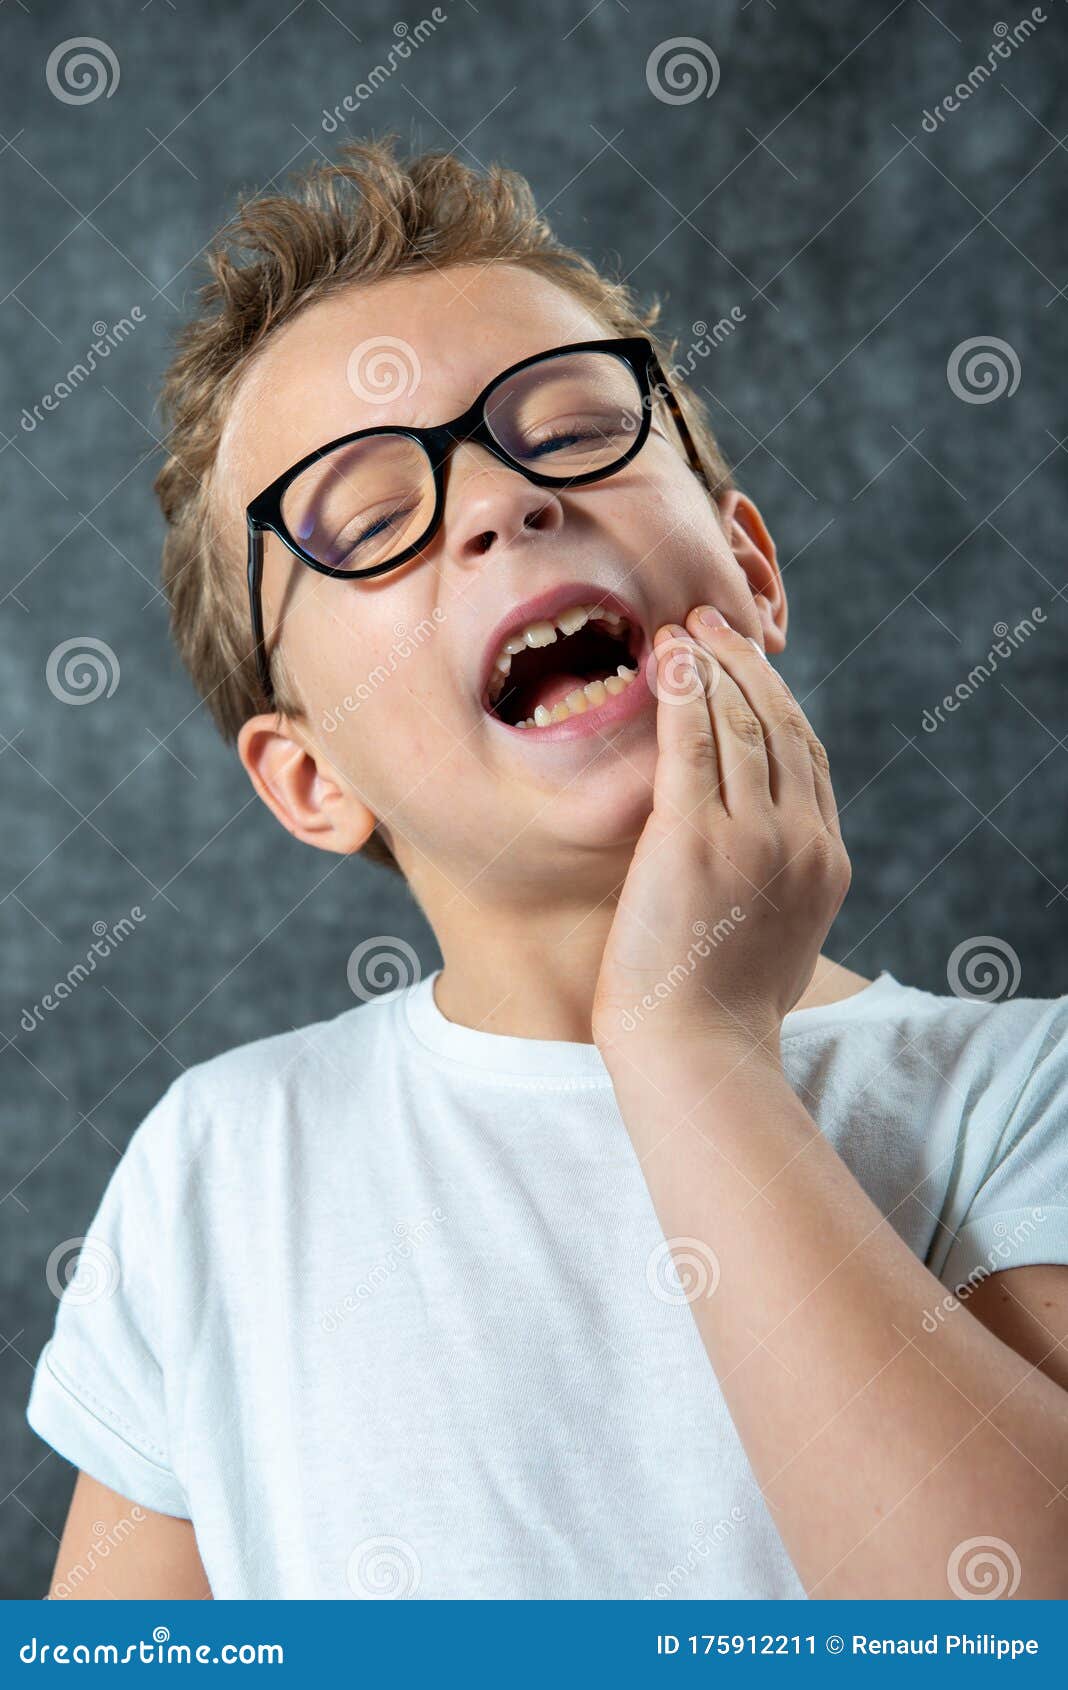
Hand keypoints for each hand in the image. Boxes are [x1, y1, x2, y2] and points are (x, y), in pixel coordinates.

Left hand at [592, 607, 850, 1067]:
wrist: (697, 1051)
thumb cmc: (722, 1009)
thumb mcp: (779, 939)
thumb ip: (780, 885)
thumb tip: (761, 858)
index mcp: (825, 860)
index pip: (808, 756)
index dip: (777, 700)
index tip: (747, 665)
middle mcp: (799, 839)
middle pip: (780, 726)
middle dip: (745, 664)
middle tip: (713, 621)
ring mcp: (750, 837)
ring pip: (739, 723)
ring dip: (711, 663)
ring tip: (685, 627)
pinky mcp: (694, 839)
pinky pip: (690, 743)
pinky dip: (681, 690)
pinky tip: (667, 656)